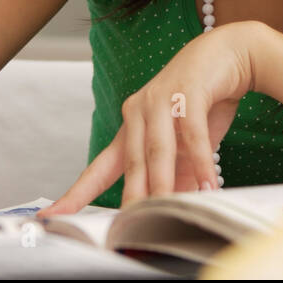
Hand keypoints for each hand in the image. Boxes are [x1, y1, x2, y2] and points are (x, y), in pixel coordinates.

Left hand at [36, 21, 261, 218]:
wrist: (229, 54)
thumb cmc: (203, 102)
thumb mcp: (187, 147)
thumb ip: (178, 175)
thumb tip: (170, 211)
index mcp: (130, 127)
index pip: (99, 168)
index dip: (77, 193)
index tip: (52, 215)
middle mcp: (138, 111)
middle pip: (131, 163)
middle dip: (130, 198)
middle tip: (127, 228)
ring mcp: (161, 99)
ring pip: (157, 150)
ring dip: (163, 183)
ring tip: (166, 210)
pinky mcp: (188, 92)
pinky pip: (192, 134)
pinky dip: (201, 162)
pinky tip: (209, 185)